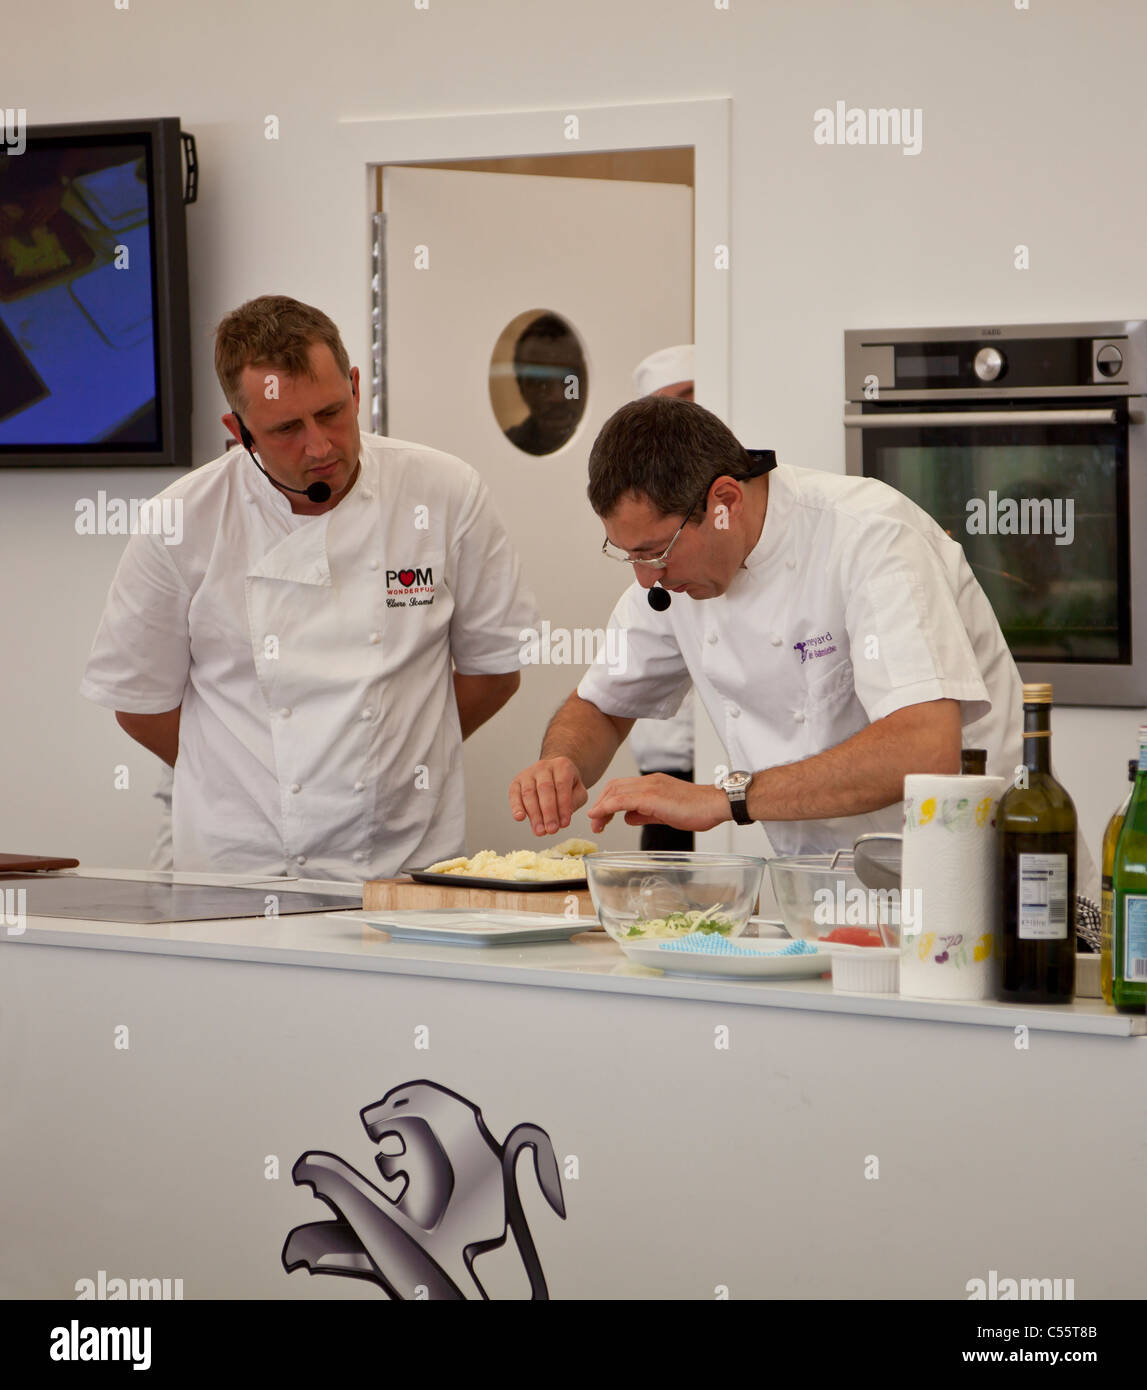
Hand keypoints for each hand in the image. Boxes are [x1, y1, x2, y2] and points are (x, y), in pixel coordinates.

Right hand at [509, 756, 588, 835]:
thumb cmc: (567, 785)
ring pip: (529, 793)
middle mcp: (544, 767)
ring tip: (540, 831)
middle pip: (544, 789)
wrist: (554, 772)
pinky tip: (520, 817)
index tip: (564, 824)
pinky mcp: (517, 781)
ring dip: (534, 814)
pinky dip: (516, 806)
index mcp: (562, 766)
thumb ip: (574, 803)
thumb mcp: (578, 791)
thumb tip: (562, 819)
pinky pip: (514, 794)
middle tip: (552, 830)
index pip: (562, 786)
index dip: (563, 806)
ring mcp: (528, 773)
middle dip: (548, 812)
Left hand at [586, 776, 730, 833]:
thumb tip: (629, 817)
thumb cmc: (697, 809)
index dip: (606, 801)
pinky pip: (623, 799)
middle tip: (595, 823)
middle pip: (614, 787)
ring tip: (596, 824)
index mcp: (652, 783)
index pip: (621, 787)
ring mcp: (650, 787)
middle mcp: (648, 781)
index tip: (600, 817)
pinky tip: (600, 815)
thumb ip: (645, 813)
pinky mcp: (653, 797)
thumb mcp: (664, 812)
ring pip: (615, 792)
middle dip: (600, 805)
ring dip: (601, 808)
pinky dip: (608, 807)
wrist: (715, 804)